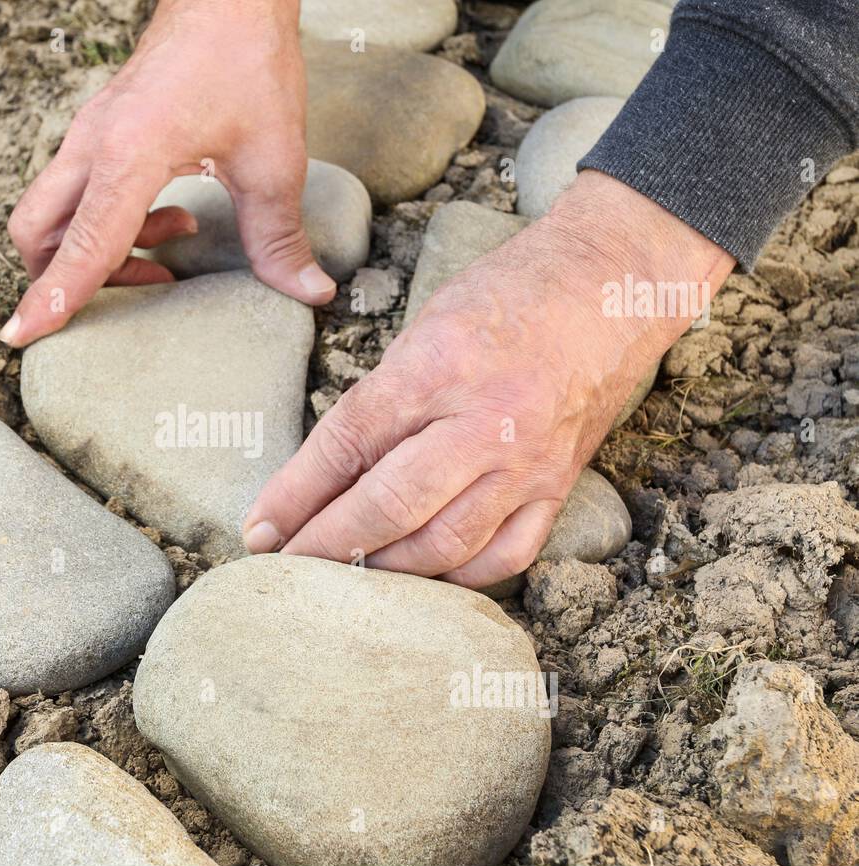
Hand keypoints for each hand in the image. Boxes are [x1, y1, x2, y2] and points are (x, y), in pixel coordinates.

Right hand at [1, 0, 334, 347]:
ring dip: (94, 253)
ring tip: (165, 259)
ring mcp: (89, 136)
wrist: (227, 0)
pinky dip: (110, 224)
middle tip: (123, 300)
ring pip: (52, 215)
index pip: (82, 244)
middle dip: (64, 280)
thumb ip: (280, 235)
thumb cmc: (246, 62)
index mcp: (130, 153)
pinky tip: (172, 219)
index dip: (52, 298)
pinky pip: (78, 194)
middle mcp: (93, 145)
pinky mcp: (99, 132)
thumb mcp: (273, 158)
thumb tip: (309, 292)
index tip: (17, 336)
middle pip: (39, 232)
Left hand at [242, 171, 734, 587]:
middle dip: (327, 545)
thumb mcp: (426, 325)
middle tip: (287, 566)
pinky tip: (425, 576)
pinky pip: (506, 555)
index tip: (258, 529)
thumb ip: (384, 398)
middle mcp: (483, 423)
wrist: (614, 282)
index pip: (346, 445)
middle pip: (389, 507)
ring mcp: (527, 463)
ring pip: (444, 546)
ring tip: (345, 576)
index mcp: (437, 369)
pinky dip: (459, 576)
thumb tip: (330, 471)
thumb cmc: (509, 292)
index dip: (294, 494)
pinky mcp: (560, 485)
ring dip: (386, 569)